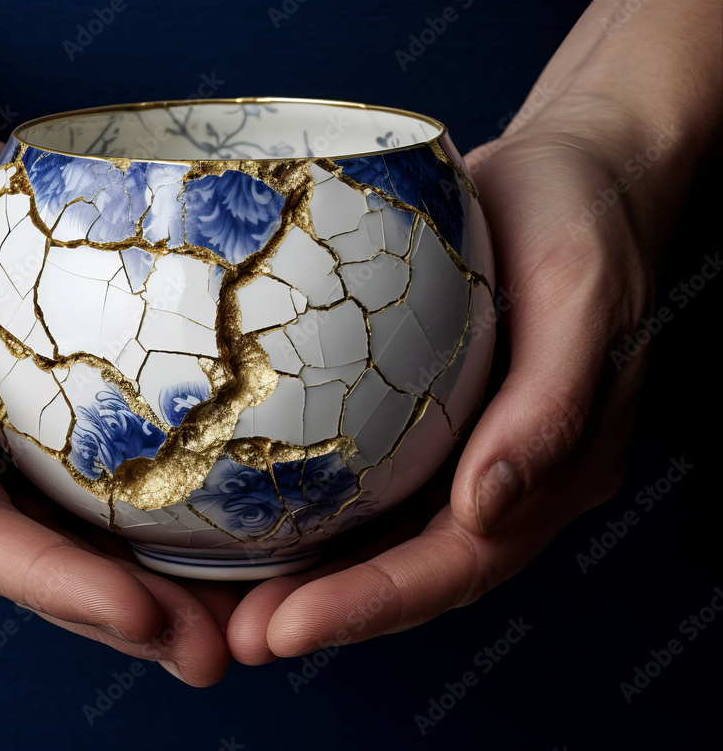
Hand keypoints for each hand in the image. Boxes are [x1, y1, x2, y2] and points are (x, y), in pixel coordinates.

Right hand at [0, 119, 235, 684]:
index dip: (60, 588)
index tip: (144, 616)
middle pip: (47, 564)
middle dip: (128, 617)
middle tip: (215, 651)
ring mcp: (14, 448)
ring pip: (88, 539)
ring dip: (161, 589)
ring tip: (240, 624)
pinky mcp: (62, 416)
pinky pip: (115, 482)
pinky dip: (168, 522)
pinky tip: (230, 542)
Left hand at [224, 0, 721, 662]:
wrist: (568, 173)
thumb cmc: (585, 229)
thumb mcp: (584, 302)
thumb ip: (548, 410)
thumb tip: (483, 510)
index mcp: (550, 474)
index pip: (455, 564)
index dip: (371, 604)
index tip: (285, 628)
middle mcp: (499, 480)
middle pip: (406, 569)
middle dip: (323, 610)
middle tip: (234, 635)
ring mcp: (456, 451)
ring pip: (378, 536)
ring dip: (306, 576)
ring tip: (222, 604)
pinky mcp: (422, 416)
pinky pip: (364, 478)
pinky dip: (309, 510)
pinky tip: (245, 517)